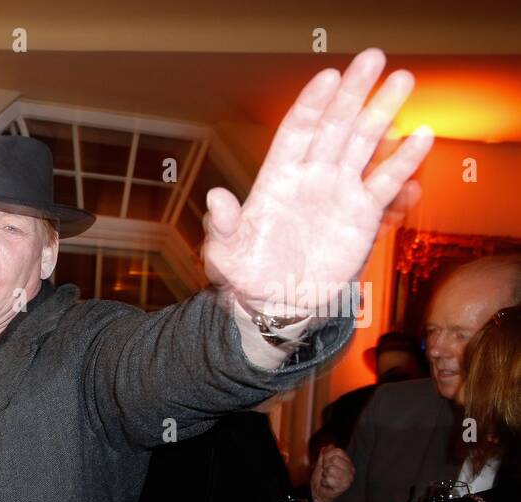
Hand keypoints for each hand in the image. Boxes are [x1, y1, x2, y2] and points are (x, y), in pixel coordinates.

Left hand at [203, 49, 433, 321]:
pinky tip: (422, 137)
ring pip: (363, 144)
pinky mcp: (362, 214)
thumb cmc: (247, 277)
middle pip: (334, 126)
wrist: (279, 305)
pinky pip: (386, 182)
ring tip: (402, 81)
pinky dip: (404, 162)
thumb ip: (223, 226)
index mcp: (276, 180)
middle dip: (352, 92)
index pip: (296, 133)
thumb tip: (216, 198)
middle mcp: (310, 178)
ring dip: (382, 114)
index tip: (328, 77)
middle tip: (372, 59)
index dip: (311, 105)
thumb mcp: (226, 254)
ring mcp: (338, 192)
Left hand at [310, 445, 354, 501]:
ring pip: (331, 469)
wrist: (318, 492)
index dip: (326, 456)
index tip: (324, 463)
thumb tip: (330, 446)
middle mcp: (351, 469)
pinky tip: (327, 485)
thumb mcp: (321, 463)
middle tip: (326, 472)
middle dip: (325, 465)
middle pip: (334, 459)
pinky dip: (324, 482)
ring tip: (327, 478)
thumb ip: (325, 454)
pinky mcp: (344, 486)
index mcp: (347, 461)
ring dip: (325, 475)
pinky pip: (329, 479)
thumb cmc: (321, 477)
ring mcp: (348, 477)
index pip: (337, 451)